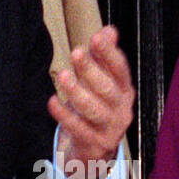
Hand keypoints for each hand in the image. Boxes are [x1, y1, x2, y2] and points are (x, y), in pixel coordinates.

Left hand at [50, 26, 133, 178]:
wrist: (95, 148)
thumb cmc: (97, 106)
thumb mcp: (102, 81)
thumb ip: (103, 56)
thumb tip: (109, 30)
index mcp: (125, 90)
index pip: (120, 69)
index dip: (109, 54)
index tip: (96, 38)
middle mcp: (122, 110)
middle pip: (108, 89)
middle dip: (91, 70)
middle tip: (75, 53)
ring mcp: (110, 129)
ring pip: (94, 110)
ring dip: (78, 92)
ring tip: (63, 76)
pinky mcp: (96, 145)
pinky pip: (79, 129)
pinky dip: (65, 115)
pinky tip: (52, 102)